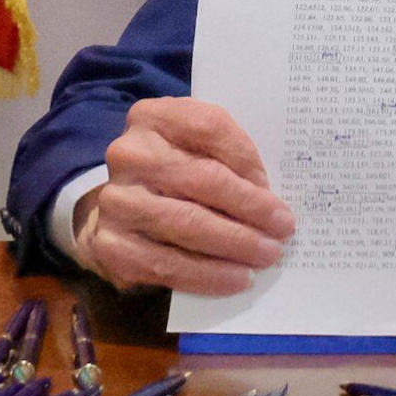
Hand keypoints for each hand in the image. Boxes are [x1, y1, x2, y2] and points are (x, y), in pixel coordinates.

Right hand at [70, 96, 296, 296]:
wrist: (123, 210)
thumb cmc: (176, 173)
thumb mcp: (198, 148)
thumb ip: (228, 157)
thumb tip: (270, 197)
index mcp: (152, 117)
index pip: (209, 126)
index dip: (247, 156)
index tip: (272, 185)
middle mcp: (128, 154)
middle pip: (202, 178)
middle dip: (250, 207)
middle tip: (284, 228)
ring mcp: (115, 201)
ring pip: (186, 223)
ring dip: (235, 243)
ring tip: (267, 255)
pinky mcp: (111, 245)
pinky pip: (167, 264)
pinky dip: (208, 274)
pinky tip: (236, 278)